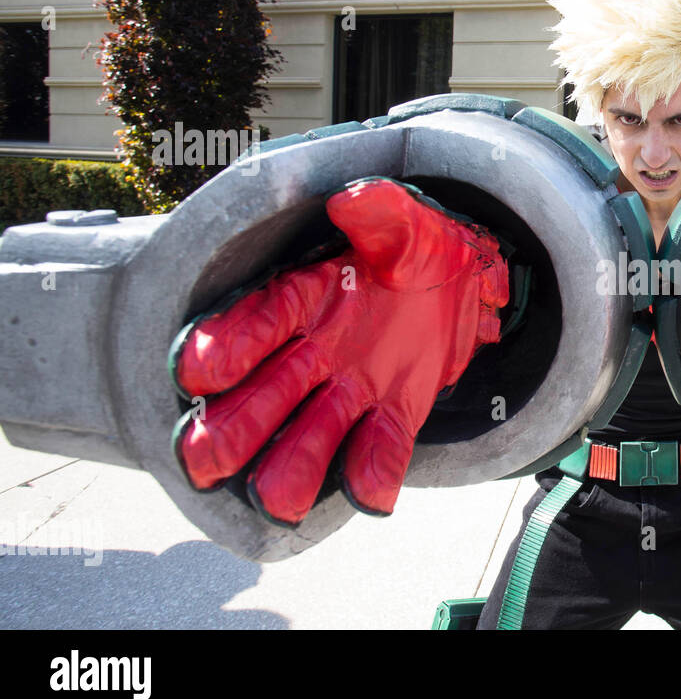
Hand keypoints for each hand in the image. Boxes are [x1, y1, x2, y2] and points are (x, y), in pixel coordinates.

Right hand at [171, 178, 508, 524]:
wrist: (465, 282)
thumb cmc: (418, 249)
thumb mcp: (406, 226)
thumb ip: (380, 216)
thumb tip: (353, 201)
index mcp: (310, 298)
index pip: (265, 320)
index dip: (233, 344)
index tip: (197, 371)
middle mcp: (318, 350)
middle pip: (270, 391)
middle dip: (238, 424)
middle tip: (202, 458)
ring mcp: (352, 387)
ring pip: (314, 430)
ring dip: (294, 462)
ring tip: (273, 497)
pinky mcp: (393, 413)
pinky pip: (381, 447)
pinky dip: (375, 471)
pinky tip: (370, 496)